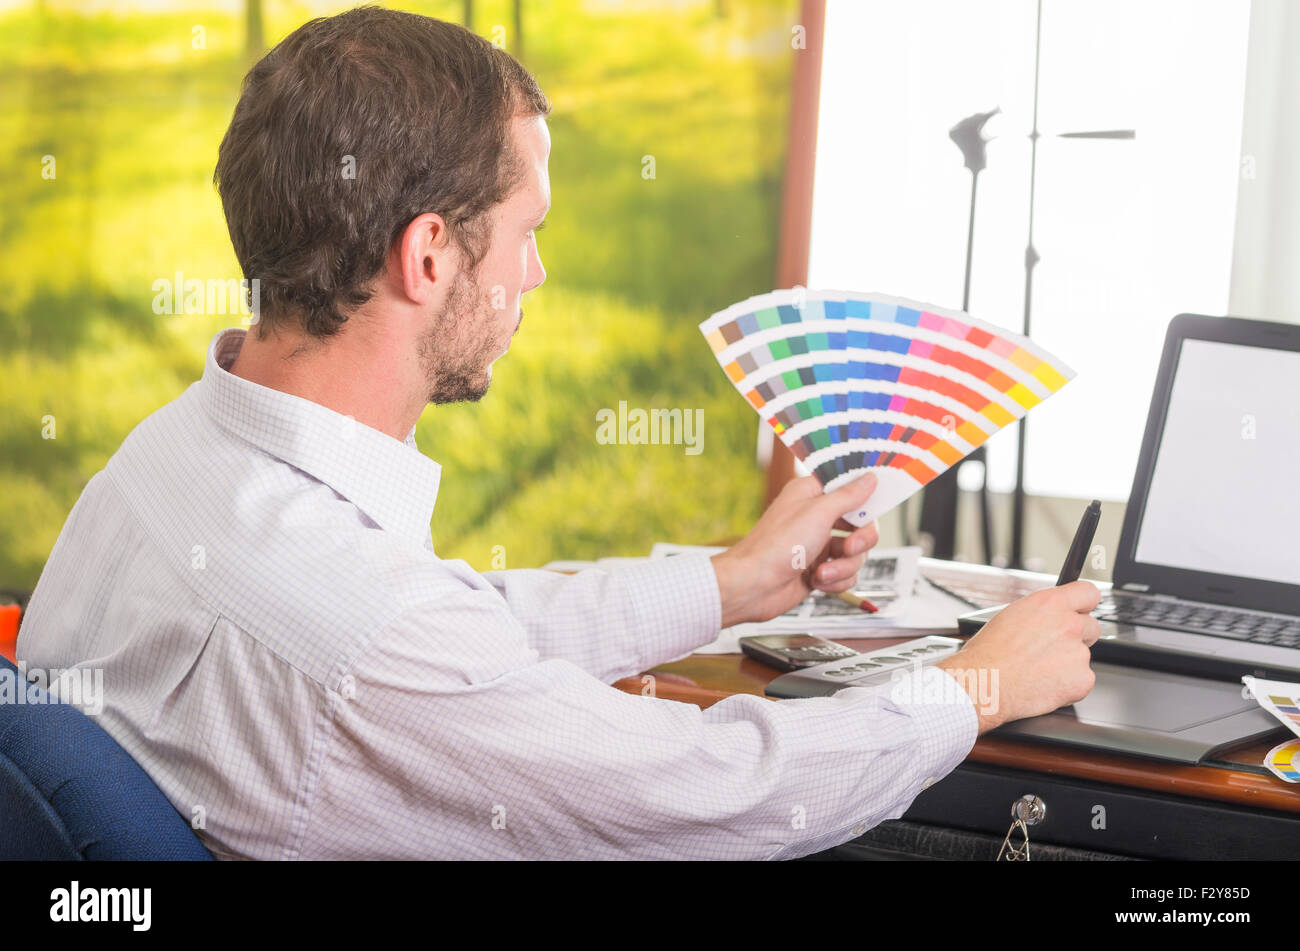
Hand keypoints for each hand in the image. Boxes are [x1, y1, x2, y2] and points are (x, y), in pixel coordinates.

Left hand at [709, 474, 879, 627]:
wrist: (753, 587)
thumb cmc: (775, 546)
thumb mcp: (818, 513)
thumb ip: (848, 496)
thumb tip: (869, 478)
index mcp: (812, 495)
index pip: (850, 488)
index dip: (865, 499)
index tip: (875, 506)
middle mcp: (816, 518)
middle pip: (861, 525)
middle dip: (860, 541)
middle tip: (849, 548)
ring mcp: (819, 545)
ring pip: (856, 554)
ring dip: (843, 567)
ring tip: (822, 572)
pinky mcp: (819, 569)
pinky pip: (846, 574)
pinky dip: (836, 580)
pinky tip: (817, 581)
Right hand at [936, 580, 1101, 733]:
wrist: (985, 684)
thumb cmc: (988, 653)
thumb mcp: (1011, 616)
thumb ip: (1041, 613)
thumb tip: (1052, 616)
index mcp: (1051, 604)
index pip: (1088, 592)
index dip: (1085, 603)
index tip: (1082, 610)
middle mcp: (1069, 624)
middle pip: (1091, 626)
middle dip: (1077, 636)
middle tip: (1053, 648)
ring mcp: (1079, 653)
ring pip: (1083, 656)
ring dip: (1068, 663)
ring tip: (1038, 670)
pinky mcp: (1082, 679)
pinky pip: (1082, 680)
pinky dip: (1068, 685)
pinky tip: (1044, 684)